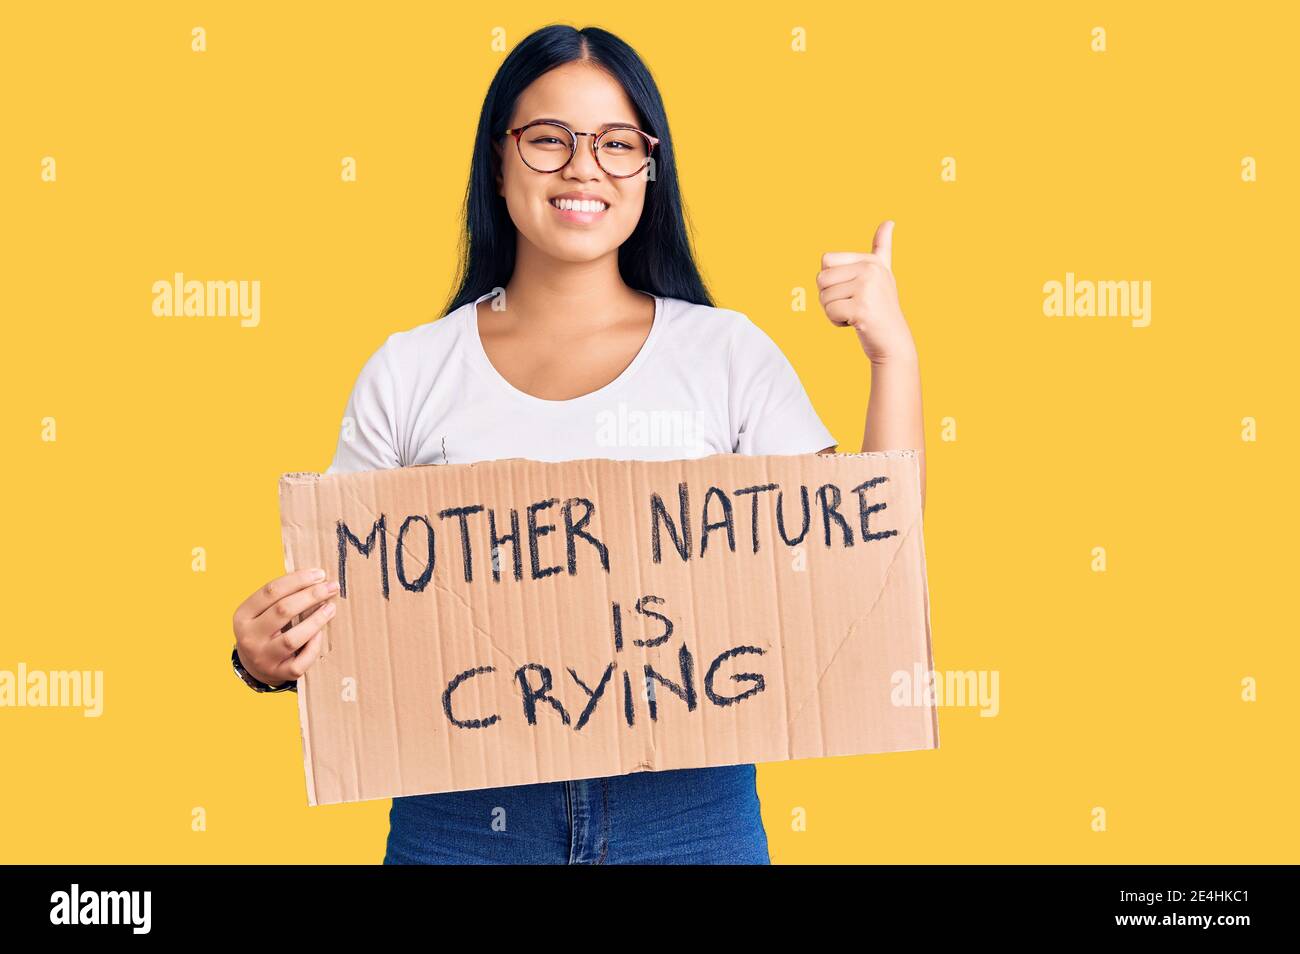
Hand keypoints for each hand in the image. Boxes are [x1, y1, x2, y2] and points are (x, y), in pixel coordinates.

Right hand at [232, 568, 337, 687]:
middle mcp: (249, 637)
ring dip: (315, 620)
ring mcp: (263, 657)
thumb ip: (281, 596)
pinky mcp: (279, 673)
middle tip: (331, 587)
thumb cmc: (265, 629)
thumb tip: (315, 577)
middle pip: (283, 610)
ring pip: (292, 638)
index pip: (270, 591)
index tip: (319, 573)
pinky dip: (314, 645)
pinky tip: (321, 633)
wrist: (254, 666)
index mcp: (242, 616)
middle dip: (311, 596)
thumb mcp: (262, 611)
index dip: (297, 580)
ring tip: (331, 607)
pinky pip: (301, 660)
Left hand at [817, 220, 916, 365]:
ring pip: (823, 297)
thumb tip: (889, 221)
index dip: (830, 280)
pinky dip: (836, 322)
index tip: (852, 289)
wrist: (893, 341)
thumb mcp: (882, 274)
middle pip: (821, 278)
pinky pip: (829, 312)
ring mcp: (867, 288)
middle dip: (829, 297)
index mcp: (871, 261)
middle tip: (851, 305)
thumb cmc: (881, 308)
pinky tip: (855, 323)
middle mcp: (871, 270)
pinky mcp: (861, 308)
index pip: (825, 260)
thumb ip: (882, 248)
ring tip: (855, 314)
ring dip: (833, 311)